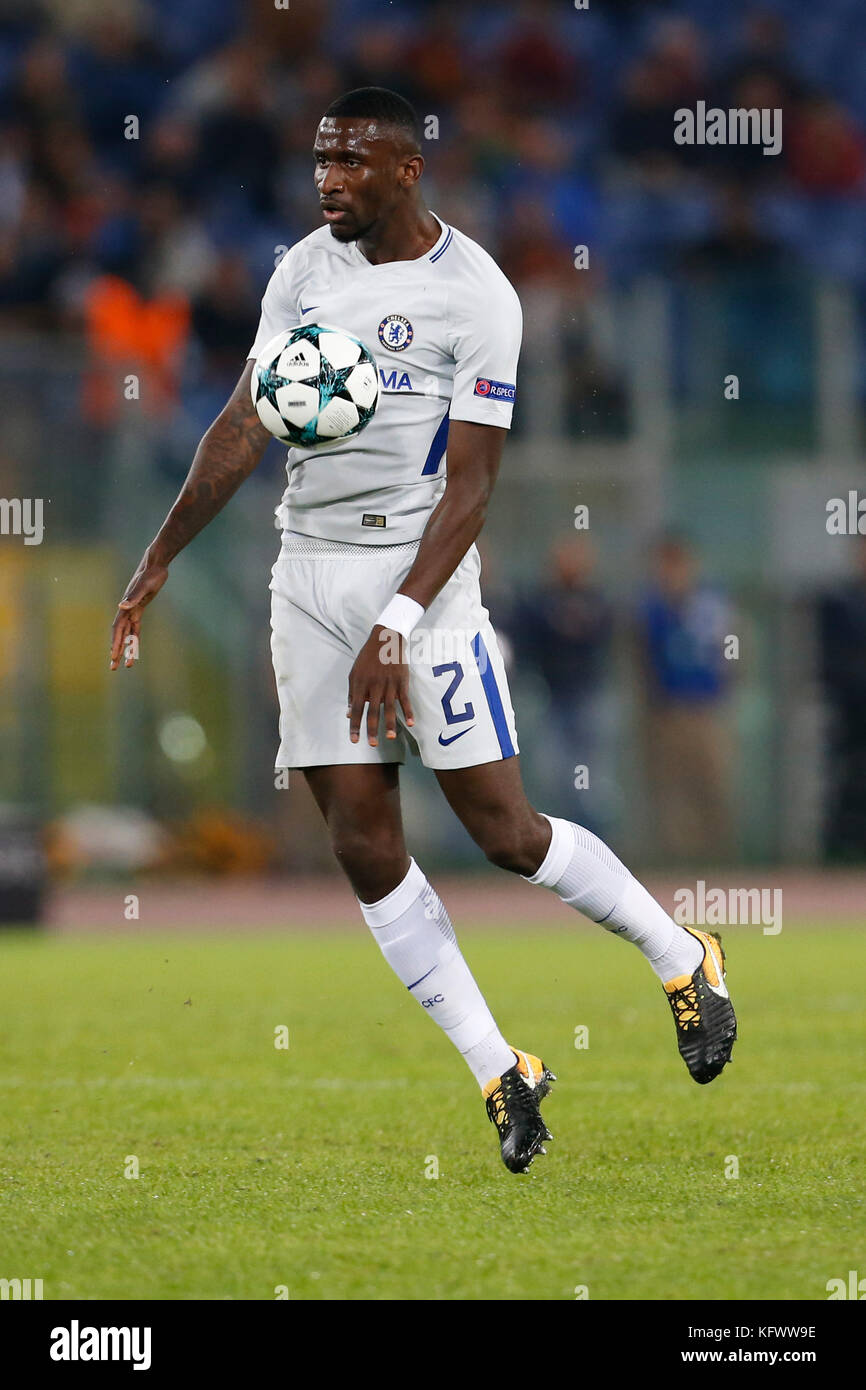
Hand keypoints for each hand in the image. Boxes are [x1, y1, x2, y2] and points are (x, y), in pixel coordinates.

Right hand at [110, 557, 168, 669]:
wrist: (155, 566)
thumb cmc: (150, 575)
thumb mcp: (144, 586)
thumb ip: (133, 597)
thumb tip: (121, 606)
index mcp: (126, 607)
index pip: (118, 628)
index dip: (115, 642)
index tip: (113, 655)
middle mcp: (127, 610)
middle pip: (120, 635)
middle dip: (116, 651)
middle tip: (113, 667)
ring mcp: (132, 611)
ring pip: (127, 635)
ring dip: (126, 649)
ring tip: (126, 665)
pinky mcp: (139, 611)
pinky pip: (135, 629)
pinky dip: (134, 640)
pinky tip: (133, 650)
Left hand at [347, 625, 414, 745]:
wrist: (385, 640)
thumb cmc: (367, 658)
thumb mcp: (354, 673)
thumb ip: (352, 694)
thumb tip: (348, 713)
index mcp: (360, 684)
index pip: (355, 709)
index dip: (354, 725)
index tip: (354, 740)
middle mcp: (374, 685)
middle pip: (372, 711)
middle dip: (372, 729)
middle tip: (372, 744)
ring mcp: (389, 684)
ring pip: (389, 707)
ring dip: (390, 724)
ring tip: (390, 738)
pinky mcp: (401, 681)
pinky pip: (405, 699)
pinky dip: (408, 711)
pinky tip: (410, 724)